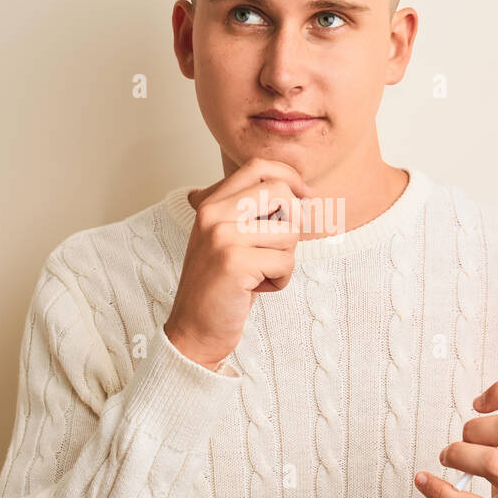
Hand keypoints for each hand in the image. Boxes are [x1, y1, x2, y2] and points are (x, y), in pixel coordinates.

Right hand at [164, 158, 311, 370]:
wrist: (193, 330)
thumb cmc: (220, 286)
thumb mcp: (229, 239)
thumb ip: (252, 213)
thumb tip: (300, 194)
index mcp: (210, 204)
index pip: (258, 168)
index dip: (289, 177)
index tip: (304, 196)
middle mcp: (213, 214)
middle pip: (280, 193)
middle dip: (293, 223)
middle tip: (278, 249)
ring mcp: (222, 237)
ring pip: (289, 232)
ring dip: (285, 259)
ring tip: (259, 274)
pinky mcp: (235, 262)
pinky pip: (286, 262)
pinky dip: (280, 280)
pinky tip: (255, 289)